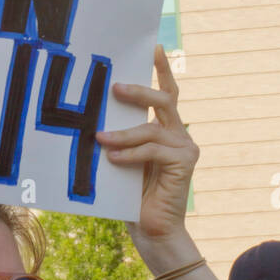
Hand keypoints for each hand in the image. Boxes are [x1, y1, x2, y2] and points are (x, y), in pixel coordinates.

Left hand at [96, 45, 198, 264]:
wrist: (152, 232)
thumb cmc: (131, 197)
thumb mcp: (122, 160)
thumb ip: (119, 139)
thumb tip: (94, 118)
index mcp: (166, 131)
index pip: (167, 93)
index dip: (162, 69)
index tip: (154, 46)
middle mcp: (180, 136)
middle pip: (165, 100)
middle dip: (139, 91)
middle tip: (115, 88)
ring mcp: (186, 149)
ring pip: (152, 128)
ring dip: (123, 133)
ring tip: (100, 138)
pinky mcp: (184, 165)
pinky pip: (153, 151)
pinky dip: (130, 154)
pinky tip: (112, 159)